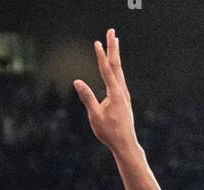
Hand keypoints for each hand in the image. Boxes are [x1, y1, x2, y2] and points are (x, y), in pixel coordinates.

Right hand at [73, 29, 137, 155]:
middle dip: (113, 47)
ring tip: (115, 42)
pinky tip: (115, 67)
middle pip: (116, 64)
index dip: (101, 56)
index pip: (106, 70)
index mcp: (115, 93)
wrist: (125, 143)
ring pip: (119, 70)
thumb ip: (87, 97)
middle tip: (112, 31)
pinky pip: (119, 78)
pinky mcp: (123, 98)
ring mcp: (124, 94)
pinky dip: (116, 68)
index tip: (97, 42)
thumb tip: (77, 82)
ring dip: (116, 55)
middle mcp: (122, 90)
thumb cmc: (109, 132)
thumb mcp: (95, 116)